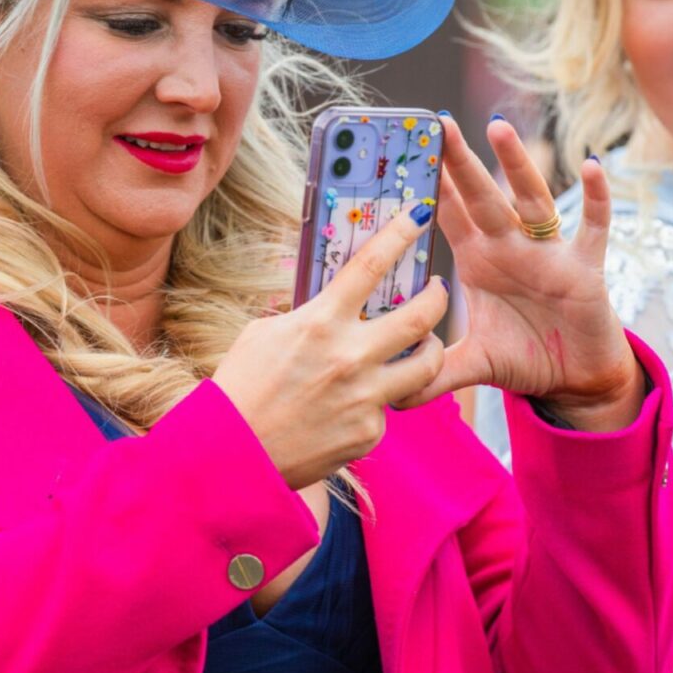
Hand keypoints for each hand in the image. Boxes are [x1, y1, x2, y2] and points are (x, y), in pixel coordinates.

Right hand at [214, 205, 449, 488]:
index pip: (370, 266)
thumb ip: (304, 315)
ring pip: (426, 365)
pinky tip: (350, 405)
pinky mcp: (369, 431)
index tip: (419, 216)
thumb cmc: (240, 388)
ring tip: (426, 344)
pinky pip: (387, 407)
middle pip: (421, 317)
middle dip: (438, 297)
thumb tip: (329, 302)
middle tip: (439, 290)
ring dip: (432, 349)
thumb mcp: (264, 333)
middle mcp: (350, 357)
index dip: (399, 235)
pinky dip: (375, 401)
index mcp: (320, 323)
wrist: (233, 456)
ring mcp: (365, 397)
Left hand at [425, 116, 643, 428]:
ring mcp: (548, 253)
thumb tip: (390, 398)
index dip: (427, 185)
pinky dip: (595, 198)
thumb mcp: (474, 364)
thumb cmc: (525, 356)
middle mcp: (510, 247)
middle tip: (438, 122)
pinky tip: (592, 166)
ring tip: (497, 128)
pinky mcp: (585, 268)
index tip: (404, 150)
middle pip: (481, 197)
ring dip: (516, 165)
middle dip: (460, 162)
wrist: (576, 379)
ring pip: (531, 200)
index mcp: (479, 260)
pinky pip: (593, 226)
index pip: (447, 214)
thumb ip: (434, 374)